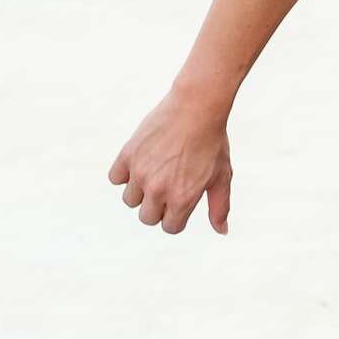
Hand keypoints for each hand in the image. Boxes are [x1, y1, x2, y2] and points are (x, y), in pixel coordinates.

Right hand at [107, 91, 233, 234]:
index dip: (178, 215)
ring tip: (158, 169)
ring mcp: (141, 173)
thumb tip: (222, 231)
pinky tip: (142, 161)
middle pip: (147, 217)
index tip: (183, 197)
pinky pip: (115, 178)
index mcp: (182, 199)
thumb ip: (220, 206)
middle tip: (171, 182)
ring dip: (141, 190)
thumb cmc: (213, 142)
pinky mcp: (128, 155)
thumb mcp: (222, 176)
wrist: (197, 106)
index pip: (170, 227)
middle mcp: (158, 190)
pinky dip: (124, 173)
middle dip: (159, 205)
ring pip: (130, 200)